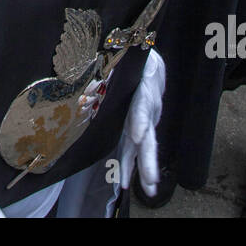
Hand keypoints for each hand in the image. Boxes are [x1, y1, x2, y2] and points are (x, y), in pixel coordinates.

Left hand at [119, 49, 165, 195]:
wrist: (148, 60)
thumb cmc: (133, 57)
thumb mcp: (124, 56)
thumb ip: (111, 67)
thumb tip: (94, 70)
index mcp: (145, 87)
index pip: (144, 104)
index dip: (141, 119)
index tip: (138, 134)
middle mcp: (148, 107)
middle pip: (149, 134)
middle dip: (148, 157)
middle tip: (151, 179)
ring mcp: (145, 120)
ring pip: (144, 147)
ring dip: (145, 169)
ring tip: (149, 189)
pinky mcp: (137, 127)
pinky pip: (133, 148)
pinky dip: (129, 165)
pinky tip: (125, 182)